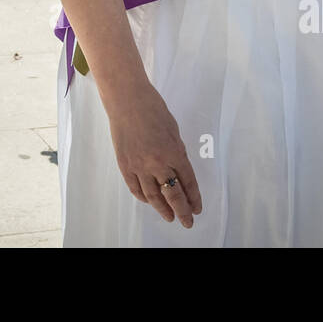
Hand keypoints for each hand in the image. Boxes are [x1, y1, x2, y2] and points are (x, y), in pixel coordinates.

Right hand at [104, 80, 202, 227]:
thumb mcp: (173, 130)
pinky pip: (135, 188)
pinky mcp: (125, 165)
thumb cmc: (153, 109)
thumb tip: (178, 168)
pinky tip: (150, 201)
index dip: (194, 198)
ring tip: (169, 217)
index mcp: (174, 152)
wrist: (127, 100)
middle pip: (173, 194)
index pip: (188, 182)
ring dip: (163, 209)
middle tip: (187, 221)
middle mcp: (158, 163)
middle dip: (182, 211)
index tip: (197, 208)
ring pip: (153, 196)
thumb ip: (177, 151)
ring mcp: (139, 166)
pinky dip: (143, 197)